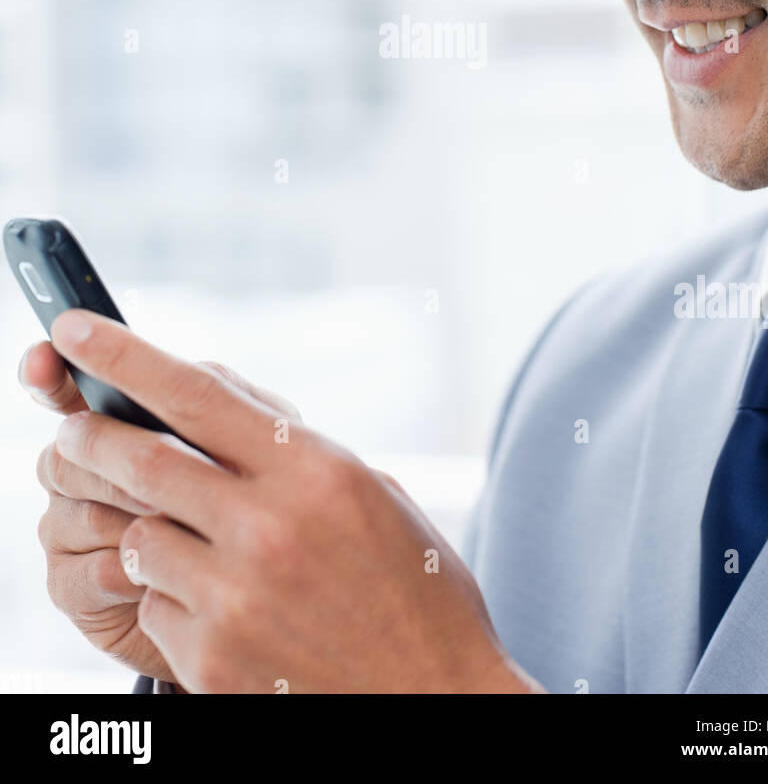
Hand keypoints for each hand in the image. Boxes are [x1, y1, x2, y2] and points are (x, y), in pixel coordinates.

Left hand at [47, 309, 540, 693]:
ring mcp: (237, 599)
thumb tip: (208, 398)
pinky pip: (155, 606)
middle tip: (73, 428)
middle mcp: (270, 528)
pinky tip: (223, 609)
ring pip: (140, 539)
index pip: (197, 394)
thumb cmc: (412, 586)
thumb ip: (288, 447)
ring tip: (192, 544)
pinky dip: (173, 598)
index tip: (78, 327)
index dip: (125, 355)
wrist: (435, 698)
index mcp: (316, 472)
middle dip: (94, 436)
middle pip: (143, 461)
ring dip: (148, 531)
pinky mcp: (214, 660)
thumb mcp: (371, 492)